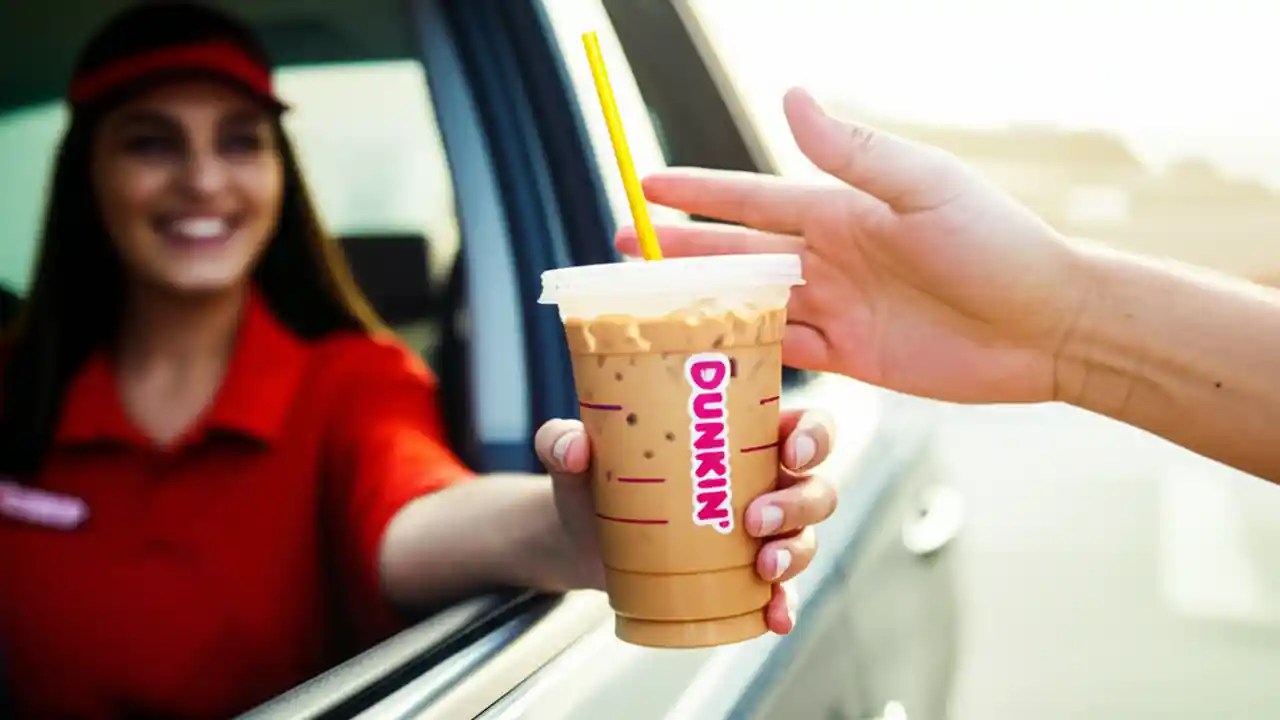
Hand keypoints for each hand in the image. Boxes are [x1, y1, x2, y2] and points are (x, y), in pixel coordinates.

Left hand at [534, 409, 836, 635]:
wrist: (582, 538)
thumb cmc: (596, 479)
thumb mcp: (577, 453)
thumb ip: (565, 439)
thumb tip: (573, 447)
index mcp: (743, 435)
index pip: (803, 425)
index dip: (814, 434)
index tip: (792, 448)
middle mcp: (763, 481)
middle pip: (815, 486)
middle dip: (799, 504)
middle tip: (755, 518)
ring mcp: (760, 533)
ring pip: (806, 538)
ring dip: (794, 552)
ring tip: (761, 568)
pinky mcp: (744, 577)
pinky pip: (780, 593)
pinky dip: (782, 606)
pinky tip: (773, 619)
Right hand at [619, 87, 1089, 403]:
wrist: (1048, 324)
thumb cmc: (995, 245)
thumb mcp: (922, 188)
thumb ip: (851, 153)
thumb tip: (787, 95)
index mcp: (840, 211)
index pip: (750, 199)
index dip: (696, 193)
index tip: (643, 185)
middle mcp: (830, 257)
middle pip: (736, 255)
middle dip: (679, 252)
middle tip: (621, 251)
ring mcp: (839, 308)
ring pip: (750, 307)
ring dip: (700, 306)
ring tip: (644, 312)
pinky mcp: (853, 357)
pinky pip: (785, 355)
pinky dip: (745, 357)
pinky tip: (705, 361)